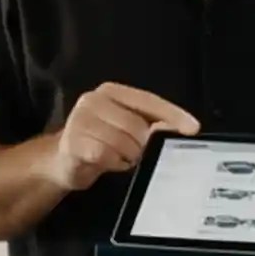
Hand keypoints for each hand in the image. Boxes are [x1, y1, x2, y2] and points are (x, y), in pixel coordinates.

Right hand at [45, 82, 199, 191]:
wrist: (60, 160)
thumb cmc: (100, 141)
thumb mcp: (124, 126)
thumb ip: (148, 123)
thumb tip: (180, 129)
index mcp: (111, 91)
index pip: (148, 100)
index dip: (172, 114)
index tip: (193, 128)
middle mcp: (94, 100)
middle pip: (137, 125)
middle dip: (143, 145)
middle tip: (138, 154)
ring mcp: (81, 120)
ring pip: (124, 142)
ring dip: (128, 156)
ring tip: (121, 157)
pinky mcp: (74, 143)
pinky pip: (107, 156)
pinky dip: (114, 163)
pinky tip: (109, 163)